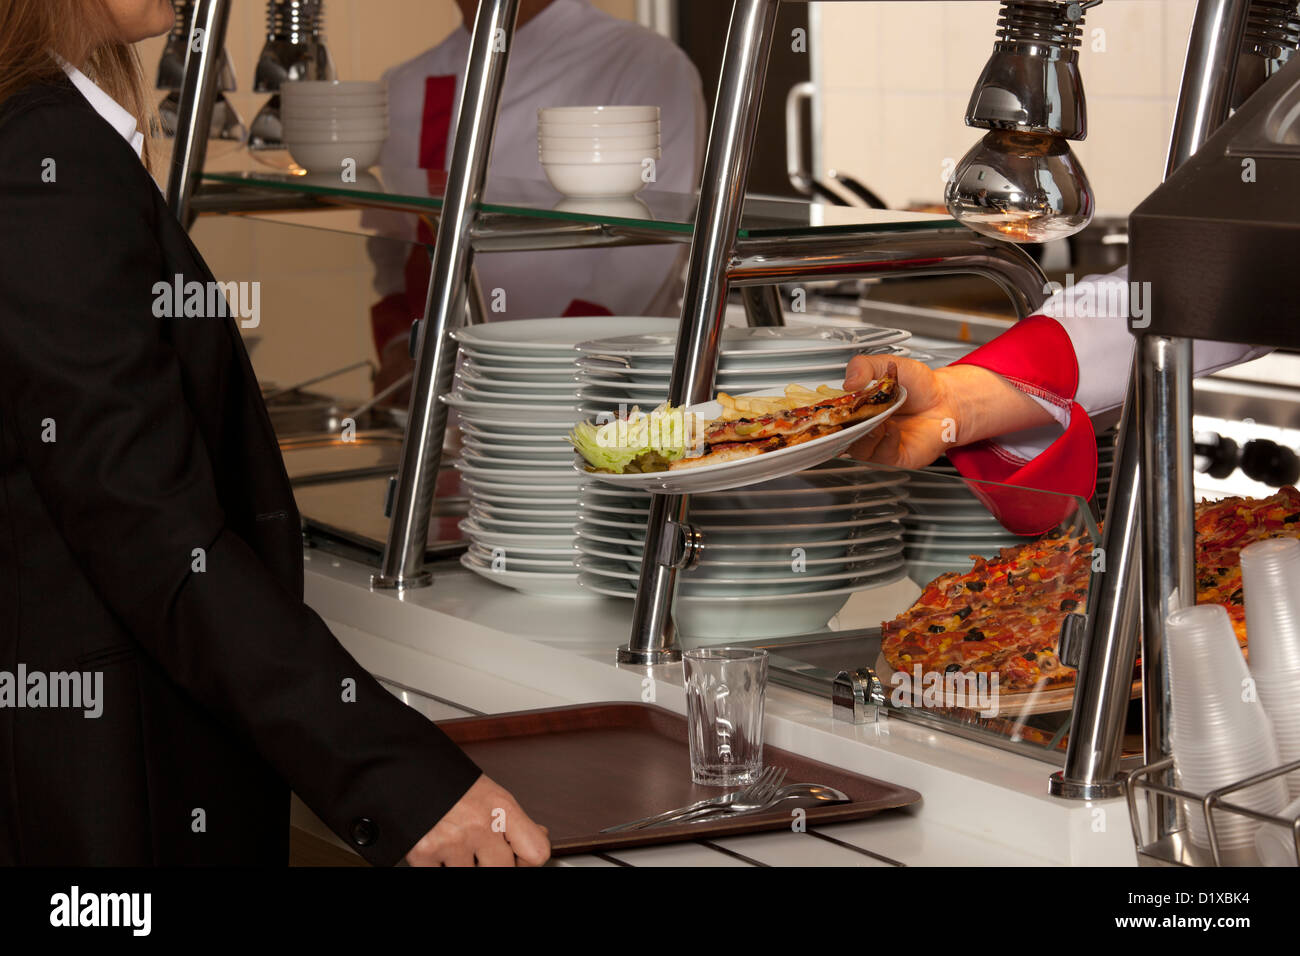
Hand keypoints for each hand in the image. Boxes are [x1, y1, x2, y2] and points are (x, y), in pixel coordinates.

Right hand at [405, 774, 550, 866]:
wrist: (403, 767)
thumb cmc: (448, 779)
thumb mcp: (490, 792)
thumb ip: (514, 819)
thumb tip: (540, 836)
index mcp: (500, 806)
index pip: (537, 851)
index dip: (527, 860)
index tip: (517, 857)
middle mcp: (479, 824)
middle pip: (504, 870)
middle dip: (491, 863)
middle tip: (479, 849)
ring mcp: (451, 841)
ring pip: (470, 875)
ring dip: (463, 864)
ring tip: (454, 840)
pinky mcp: (424, 853)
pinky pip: (441, 875)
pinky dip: (438, 865)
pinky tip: (437, 846)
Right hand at [842, 354, 1055, 467]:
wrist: (946, 400)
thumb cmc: (919, 386)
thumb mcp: (888, 365)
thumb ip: (865, 366)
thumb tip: (847, 382)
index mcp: (857, 408)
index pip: (832, 416)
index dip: (826, 415)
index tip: (824, 409)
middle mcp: (864, 428)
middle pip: (841, 435)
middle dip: (843, 427)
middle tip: (848, 416)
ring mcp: (877, 444)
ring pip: (859, 447)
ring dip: (865, 435)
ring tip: (877, 420)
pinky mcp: (893, 457)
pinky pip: (881, 455)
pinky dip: (884, 442)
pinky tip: (892, 429)